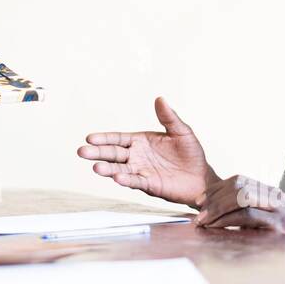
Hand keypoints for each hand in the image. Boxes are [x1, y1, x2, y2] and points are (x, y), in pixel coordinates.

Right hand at [76, 96, 211, 207]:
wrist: (202, 178)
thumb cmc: (191, 154)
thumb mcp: (182, 132)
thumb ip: (169, 117)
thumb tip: (160, 99)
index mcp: (141, 141)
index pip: (118, 139)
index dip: (104, 138)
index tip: (89, 137)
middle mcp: (137, 156)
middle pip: (113, 154)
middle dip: (98, 152)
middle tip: (82, 152)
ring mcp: (141, 171)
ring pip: (119, 169)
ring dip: (108, 169)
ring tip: (97, 168)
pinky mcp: (149, 185)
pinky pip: (135, 181)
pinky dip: (126, 180)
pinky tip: (118, 178)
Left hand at [194, 174, 284, 234]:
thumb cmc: (266, 244)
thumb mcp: (251, 223)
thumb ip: (236, 210)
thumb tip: (204, 206)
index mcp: (270, 193)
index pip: (240, 180)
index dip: (216, 188)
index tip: (199, 201)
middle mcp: (278, 197)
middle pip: (239, 186)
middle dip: (215, 198)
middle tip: (199, 213)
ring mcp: (281, 210)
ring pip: (242, 196)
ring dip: (218, 208)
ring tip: (204, 221)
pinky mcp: (280, 225)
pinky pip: (247, 215)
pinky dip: (227, 219)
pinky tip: (216, 226)